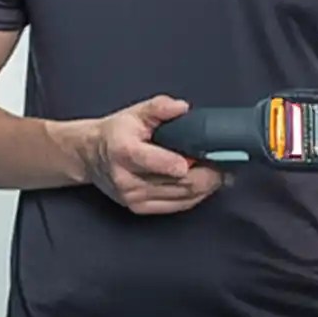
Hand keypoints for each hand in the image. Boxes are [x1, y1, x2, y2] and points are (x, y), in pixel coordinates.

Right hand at [82, 95, 226, 214]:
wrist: (91, 156)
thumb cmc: (116, 133)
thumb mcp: (135, 112)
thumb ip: (159, 108)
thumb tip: (181, 108)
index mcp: (124, 151)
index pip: (156, 162)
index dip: (182, 164)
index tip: (205, 158)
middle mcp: (127, 179)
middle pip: (178, 184)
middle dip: (207, 174)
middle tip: (225, 162)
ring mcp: (134, 197)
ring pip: (182, 197)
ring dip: (206, 186)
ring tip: (219, 172)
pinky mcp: (140, 208)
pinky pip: (177, 206)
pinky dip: (195, 195)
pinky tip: (205, 184)